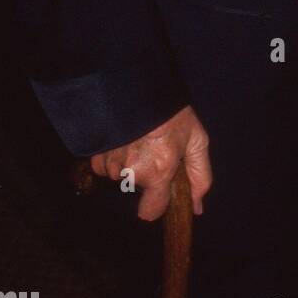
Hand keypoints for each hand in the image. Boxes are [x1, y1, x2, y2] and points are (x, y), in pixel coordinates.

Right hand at [89, 104, 211, 219]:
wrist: (141, 86)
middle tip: (154, 149)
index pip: (150, 211)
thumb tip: (197, 208)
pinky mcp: (97, 153)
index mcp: (158, 172)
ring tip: (140, 140)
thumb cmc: (173, 113)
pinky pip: (103, 166)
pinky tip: (124, 140)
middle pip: (137, 187)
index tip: (161, 188)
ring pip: (120, 176)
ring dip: (128, 164)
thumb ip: (200, 177)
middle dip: (146, 173)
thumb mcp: (196, 141)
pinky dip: (112, 157)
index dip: (157, 202)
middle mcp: (132, 172)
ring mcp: (111, 162)